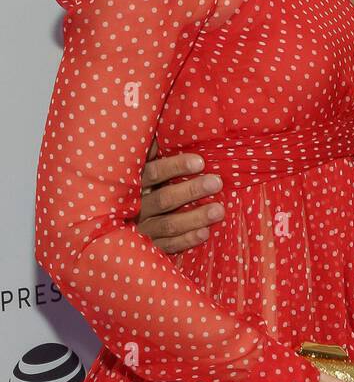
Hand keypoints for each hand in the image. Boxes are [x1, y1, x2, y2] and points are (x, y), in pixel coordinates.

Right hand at [135, 136, 223, 253]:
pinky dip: (185, 240)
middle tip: (216, 182)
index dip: (175, 167)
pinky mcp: (147, 248)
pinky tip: (204, 233)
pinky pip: (167, 246)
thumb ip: (147, 153)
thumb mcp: (137, 169)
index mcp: (132, 184)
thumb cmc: (135, 188)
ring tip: (218, 210)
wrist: (106, 228)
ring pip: (168, 225)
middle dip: (191, 191)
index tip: (200, 162)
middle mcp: (134, 207)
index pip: (152, 174)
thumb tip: (163, 133)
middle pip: (163, 199)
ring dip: (194, 218)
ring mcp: (140, 230)